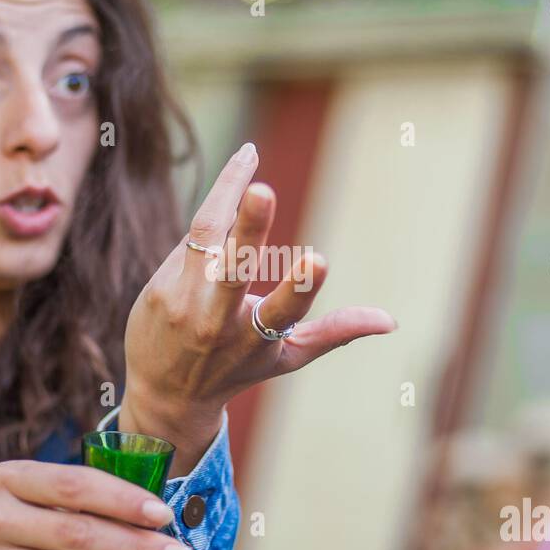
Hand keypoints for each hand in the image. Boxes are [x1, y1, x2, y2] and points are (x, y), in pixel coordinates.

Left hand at [120, 141, 397, 472]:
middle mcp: (216, 322)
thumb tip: (391, 321)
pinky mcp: (158, 286)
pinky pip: (193, 239)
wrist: (164, 394)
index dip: (301, 286)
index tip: (318, 259)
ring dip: (228, 193)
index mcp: (257, 339)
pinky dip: (218, 216)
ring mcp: (183, 302)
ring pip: (206, 235)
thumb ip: (337, 332)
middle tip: (263, 191)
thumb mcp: (288, 356)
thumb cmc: (237, 367)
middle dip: (249, 230)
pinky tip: (235, 187)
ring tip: (249, 155)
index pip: (283, 311)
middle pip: (232, 270)